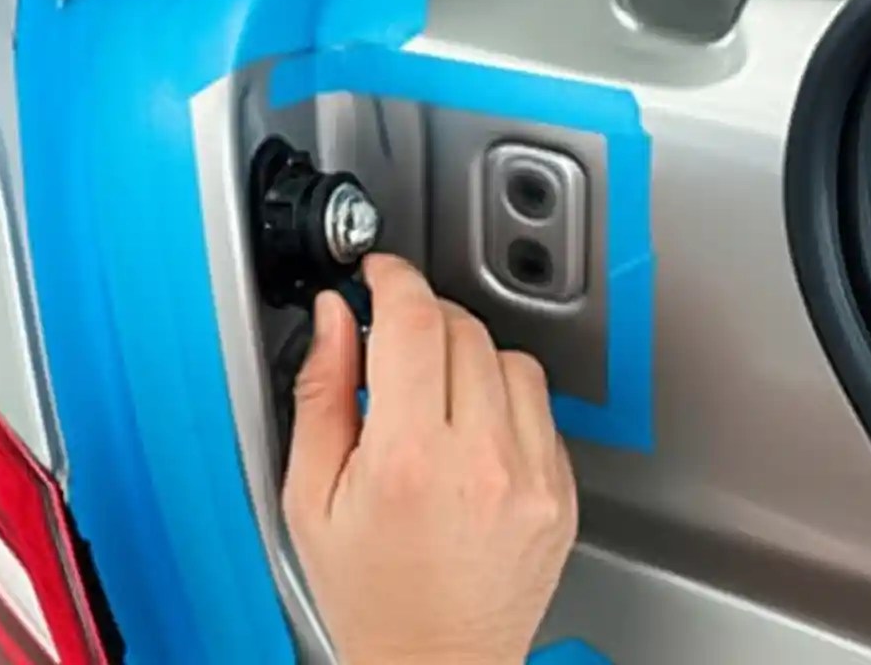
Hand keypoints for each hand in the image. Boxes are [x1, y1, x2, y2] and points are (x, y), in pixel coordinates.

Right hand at [283, 254, 577, 664]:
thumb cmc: (368, 596)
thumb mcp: (310, 497)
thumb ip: (321, 395)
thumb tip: (335, 319)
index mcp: (408, 459)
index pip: (415, 323)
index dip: (394, 279)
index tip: (379, 275)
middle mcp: (480, 462)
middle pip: (464, 330)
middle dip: (422, 318)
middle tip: (392, 344)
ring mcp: (531, 477)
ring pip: (511, 360)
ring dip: (468, 355)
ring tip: (433, 395)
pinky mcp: (560, 493)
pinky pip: (540, 408)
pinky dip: (504, 400)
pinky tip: (469, 434)